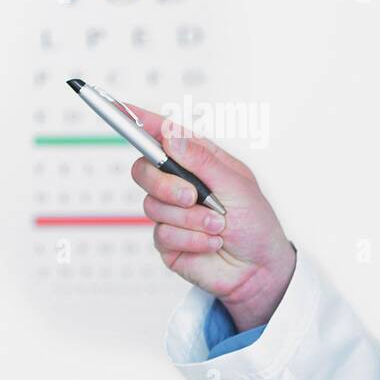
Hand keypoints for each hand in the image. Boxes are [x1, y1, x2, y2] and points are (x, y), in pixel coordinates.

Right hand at [126, 103, 296, 330]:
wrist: (259, 270)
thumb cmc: (256, 223)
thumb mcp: (237, 185)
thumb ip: (202, 161)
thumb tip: (170, 135)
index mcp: (197, 161)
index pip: (162, 136)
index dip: (138, 121)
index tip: (120, 108)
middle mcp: (179, 183)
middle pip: (143, 170)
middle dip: (164, 183)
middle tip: (191, 196)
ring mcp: (171, 213)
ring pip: (153, 206)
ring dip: (190, 219)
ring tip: (217, 227)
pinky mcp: (167, 241)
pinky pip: (163, 234)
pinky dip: (191, 239)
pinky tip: (210, 243)